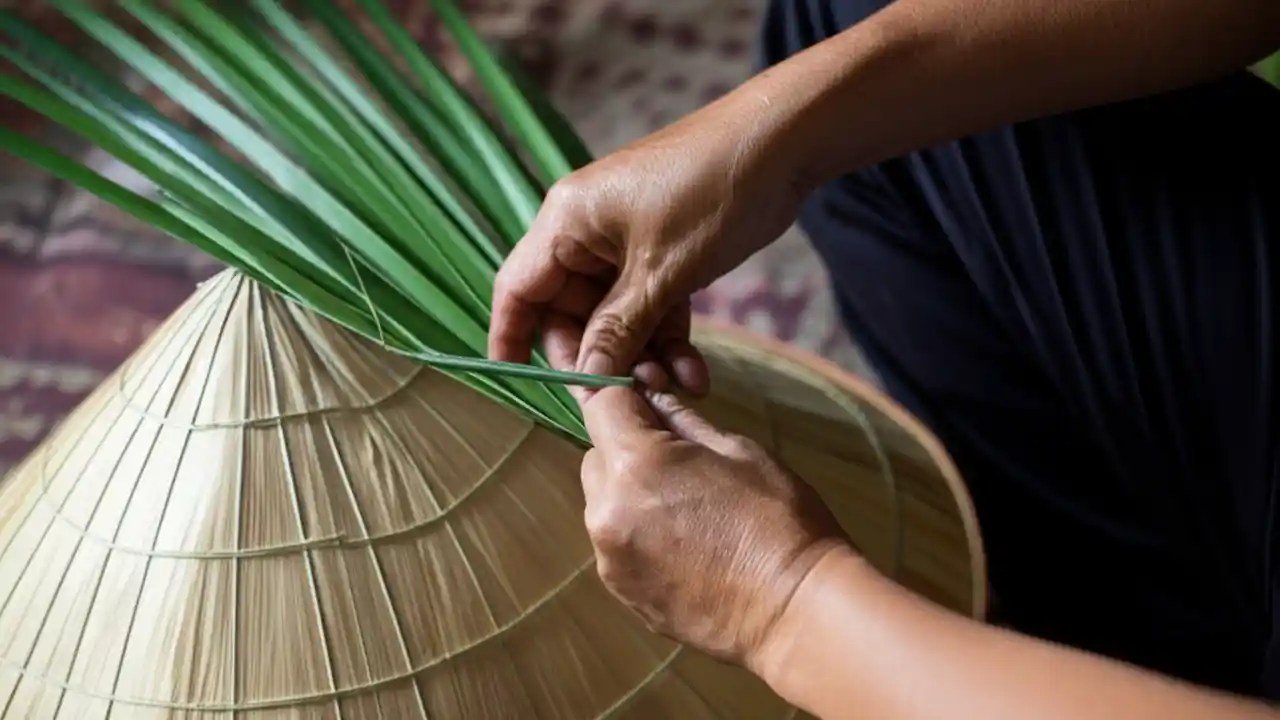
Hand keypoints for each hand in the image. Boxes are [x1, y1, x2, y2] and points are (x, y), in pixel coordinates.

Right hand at [487, 86, 812, 392]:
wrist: (782, 143)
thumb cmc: (711, 193)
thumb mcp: (661, 272)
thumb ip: (619, 329)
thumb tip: (588, 379)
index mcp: (566, 222)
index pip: (519, 289)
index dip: (511, 338)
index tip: (518, 384)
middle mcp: (585, 232)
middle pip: (568, 312)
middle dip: (599, 358)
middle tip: (630, 399)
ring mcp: (625, 242)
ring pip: (616, 317)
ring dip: (643, 357)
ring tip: (675, 390)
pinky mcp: (662, 252)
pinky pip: (651, 306)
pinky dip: (669, 339)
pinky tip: (695, 375)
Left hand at [579, 386, 849, 669]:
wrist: (795, 610)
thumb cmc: (778, 520)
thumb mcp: (738, 450)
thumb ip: (683, 422)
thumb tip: (654, 400)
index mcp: (635, 465)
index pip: (601, 404)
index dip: (622, 393)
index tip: (647, 397)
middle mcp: (606, 511)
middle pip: (596, 457)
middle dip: (626, 448)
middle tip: (680, 461)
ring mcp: (609, 557)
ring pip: (602, 503)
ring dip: (629, 494)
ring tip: (687, 511)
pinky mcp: (620, 591)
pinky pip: (615, 544)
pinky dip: (637, 534)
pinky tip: (684, 546)